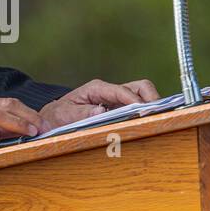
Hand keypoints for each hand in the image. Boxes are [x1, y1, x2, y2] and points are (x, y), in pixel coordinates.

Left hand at [38, 78, 159, 132]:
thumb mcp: (65, 114)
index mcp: (97, 88)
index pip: (122, 91)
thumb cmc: (57, 115)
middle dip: (151, 98)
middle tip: (156, 114)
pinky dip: (145, 112)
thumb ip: (81, 113)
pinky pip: (137, 107)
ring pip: (142, 95)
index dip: (135, 101)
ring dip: (151, 105)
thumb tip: (100, 111)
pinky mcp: (119, 108)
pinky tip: (147, 123)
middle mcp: (110, 91)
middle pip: (140, 87)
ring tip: (156, 119)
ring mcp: (116, 99)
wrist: (53, 118)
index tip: (144, 111)